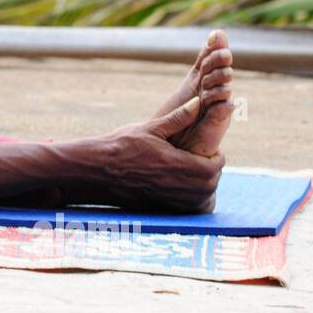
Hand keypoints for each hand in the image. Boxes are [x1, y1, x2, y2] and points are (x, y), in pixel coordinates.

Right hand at [88, 97, 224, 212]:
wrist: (95, 169)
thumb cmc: (121, 146)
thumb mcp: (151, 128)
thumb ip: (179, 118)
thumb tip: (199, 103)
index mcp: (177, 164)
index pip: (213, 167)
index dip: (217, 158)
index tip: (210, 151)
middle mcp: (175, 186)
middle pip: (210, 185)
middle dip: (212, 173)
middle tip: (205, 161)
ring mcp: (167, 199)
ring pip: (201, 200)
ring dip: (203, 188)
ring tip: (196, 174)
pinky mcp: (159, 207)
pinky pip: (186, 209)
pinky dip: (191, 200)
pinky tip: (181, 188)